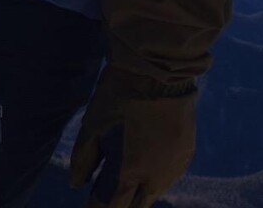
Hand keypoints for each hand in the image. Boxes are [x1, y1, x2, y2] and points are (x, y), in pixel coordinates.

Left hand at [68, 68, 197, 207]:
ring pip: (155, 192)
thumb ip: (84, 157)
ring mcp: (176, 165)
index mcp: (130, 171)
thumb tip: (76, 184)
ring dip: (138, 192)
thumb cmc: (122, 93)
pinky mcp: (187, 153)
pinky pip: (170, 175)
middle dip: (119, 204)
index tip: (89, 207)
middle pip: (137, 204)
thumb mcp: (94, 122)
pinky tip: (144, 167)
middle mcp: (157, 176)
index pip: (113, 206)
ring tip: (122, 184)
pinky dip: (155, 177)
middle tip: (105, 197)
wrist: (161, 69)